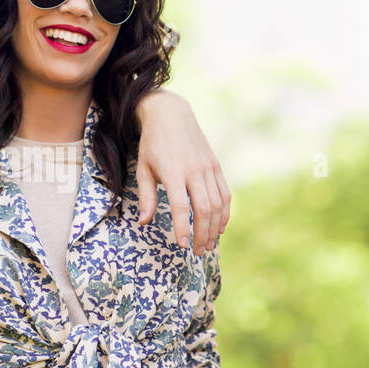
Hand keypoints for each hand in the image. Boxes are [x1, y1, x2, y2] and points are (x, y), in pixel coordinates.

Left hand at [135, 91, 230, 253]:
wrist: (171, 115)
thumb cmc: (152, 145)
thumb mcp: (143, 169)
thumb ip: (146, 197)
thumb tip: (144, 222)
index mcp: (173, 172)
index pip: (181, 207)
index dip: (183, 228)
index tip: (183, 246)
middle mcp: (194, 170)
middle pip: (204, 209)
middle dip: (202, 234)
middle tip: (198, 252)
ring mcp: (208, 167)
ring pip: (217, 203)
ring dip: (215, 227)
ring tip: (209, 243)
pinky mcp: (216, 165)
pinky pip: (225, 193)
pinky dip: (225, 212)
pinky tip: (220, 226)